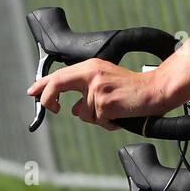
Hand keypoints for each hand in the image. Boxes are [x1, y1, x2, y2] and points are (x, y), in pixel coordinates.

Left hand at [27, 59, 176, 128]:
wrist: (156, 90)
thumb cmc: (135, 89)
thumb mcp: (107, 84)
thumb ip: (87, 93)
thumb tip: (74, 109)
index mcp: (92, 67)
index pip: (60, 74)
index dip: (43, 83)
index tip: (32, 91)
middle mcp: (92, 74)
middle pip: (58, 84)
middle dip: (48, 98)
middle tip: (52, 109)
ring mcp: (97, 89)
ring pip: (84, 113)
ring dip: (98, 118)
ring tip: (115, 111)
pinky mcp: (104, 103)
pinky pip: (98, 121)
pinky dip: (109, 123)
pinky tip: (120, 115)